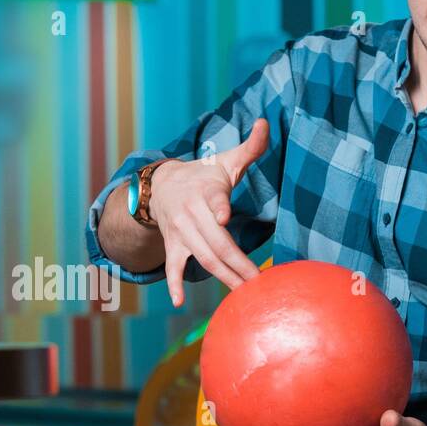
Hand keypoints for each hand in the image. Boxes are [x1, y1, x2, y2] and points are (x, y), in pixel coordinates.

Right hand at [149, 119, 270, 305]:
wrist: (161, 185)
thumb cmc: (204, 176)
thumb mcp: (225, 161)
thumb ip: (249, 147)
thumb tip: (265, 122)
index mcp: (206, 191)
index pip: (213, 200)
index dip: (218, 208)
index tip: (223, 216)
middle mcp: (192, 213)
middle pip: (216, 240)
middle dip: (237, 262)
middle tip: (258, 282)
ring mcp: (181, 232)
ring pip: (203, 257)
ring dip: (222, 277)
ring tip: (243, 295)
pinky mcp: (173, 245)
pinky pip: (172, 266)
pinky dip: (174, 284)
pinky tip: (178, 303)